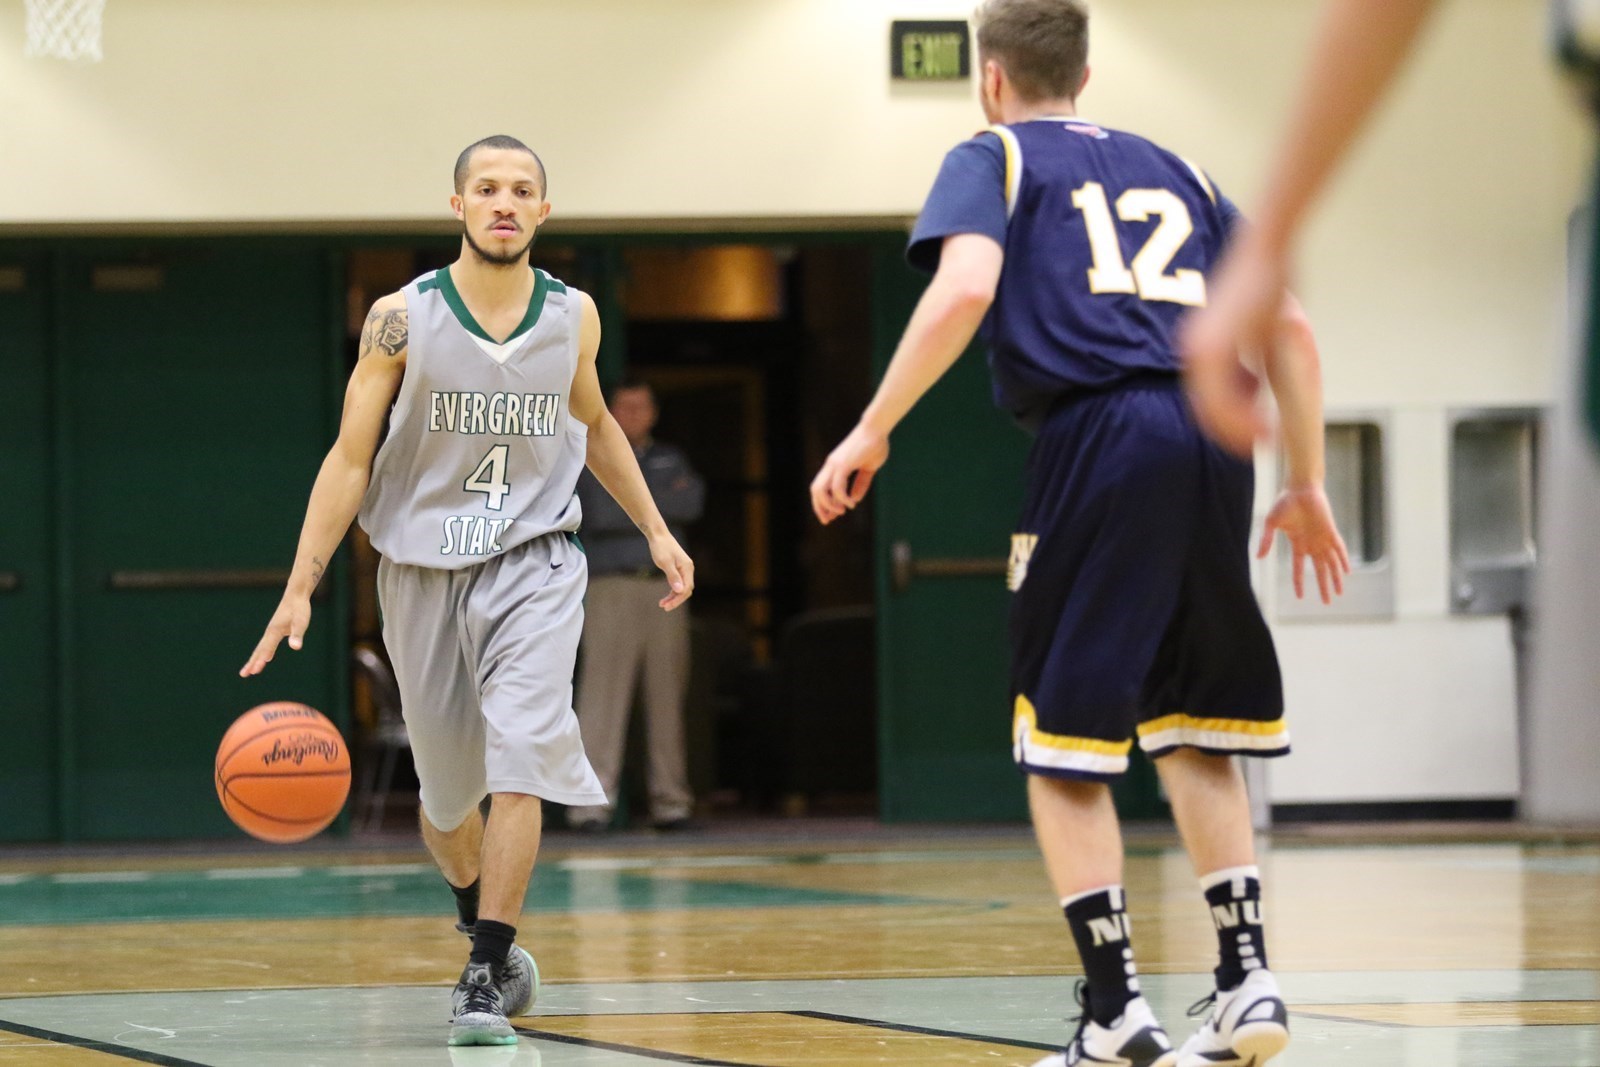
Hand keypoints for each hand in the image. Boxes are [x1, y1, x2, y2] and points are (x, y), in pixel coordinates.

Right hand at [240, 593, 311, 676]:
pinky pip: (266, 645)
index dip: (261, 660)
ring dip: (255, 659)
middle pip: (259, 650)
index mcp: (274, 631)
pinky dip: (262, 653)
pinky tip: (265, 658)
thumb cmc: (299, 609)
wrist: (296, 595)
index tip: (255, 671)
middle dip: (252, 663)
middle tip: (244, 674)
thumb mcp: (301, 622)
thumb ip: (297, 635)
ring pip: (261, 648)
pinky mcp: (275, 630)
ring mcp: (271, 631)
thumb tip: (295, 647)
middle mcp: (270, 632)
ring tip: (248, 671)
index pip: (267, 649)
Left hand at [650, 534, 694, 610]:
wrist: (658, 535)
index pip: (687, 589)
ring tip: (662, 604)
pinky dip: (673, 590)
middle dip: (676, 600)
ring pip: (682, 588)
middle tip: (664, 607)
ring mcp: (684, 569)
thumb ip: (673, 577)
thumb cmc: (661, 547)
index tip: (666, 606)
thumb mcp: (665, 563)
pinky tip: (666, 597)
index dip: (677, 599)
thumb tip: (680, 591)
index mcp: (687, 568)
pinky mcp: (679, 568)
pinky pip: (678, 583)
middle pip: (686, 590)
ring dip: (673, 597)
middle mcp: (688, 569)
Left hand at [810, 425, 888, 524]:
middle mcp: (831, 465)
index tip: (831, 516)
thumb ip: (861, 483)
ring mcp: (835, 464)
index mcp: (835, 465)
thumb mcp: (869, 468)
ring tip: (841, 512)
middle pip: (816, 490)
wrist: (877, 428)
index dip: (823, 503)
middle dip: (820, 508)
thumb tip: (855, 499)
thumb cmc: (874, 444)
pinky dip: (842, 498)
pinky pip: (837, 486)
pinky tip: (851, 504)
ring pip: (821, 490)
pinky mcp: (843, 464)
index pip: (821, 487)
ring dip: (829, 505)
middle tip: (829, 520)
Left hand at [1181, 234, 1288, 455]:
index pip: (1210, 398)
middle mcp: (1194, 351)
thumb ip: (1253, 364)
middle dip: (1234, 432)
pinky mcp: (1211, 348)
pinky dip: (1242, 418)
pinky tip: (1266, 426)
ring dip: (1240, 429)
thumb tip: (1256, 392)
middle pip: (1208, 409)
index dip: (1232, 422)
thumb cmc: (1269, 284)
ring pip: (1213, 409)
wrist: (1267, 250)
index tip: (1257, 435)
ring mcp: (1199, 350)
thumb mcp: (1262, 333)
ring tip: (1268, 438)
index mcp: (1203, 348)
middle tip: (1263, 443)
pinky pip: (1221, 398)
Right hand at [1257, 486, 1351, 603]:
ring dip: (1335, 578)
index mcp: (1297, 543)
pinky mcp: (1330, 531)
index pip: (1298, 568)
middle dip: (1323, 586)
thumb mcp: (1271, 524)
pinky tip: (1347, 571)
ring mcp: (1322, 538)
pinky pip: (1339, 549)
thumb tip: (1259, 557)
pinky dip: (1343, 560)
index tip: (1300, 597)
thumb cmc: (1284, 503)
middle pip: (1319, 570)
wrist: (1300, 488)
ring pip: (1331, 563)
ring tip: (1339, 592)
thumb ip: (1266, 540)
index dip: (1299, 583)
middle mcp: (1312, 544)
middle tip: (1327, 602)